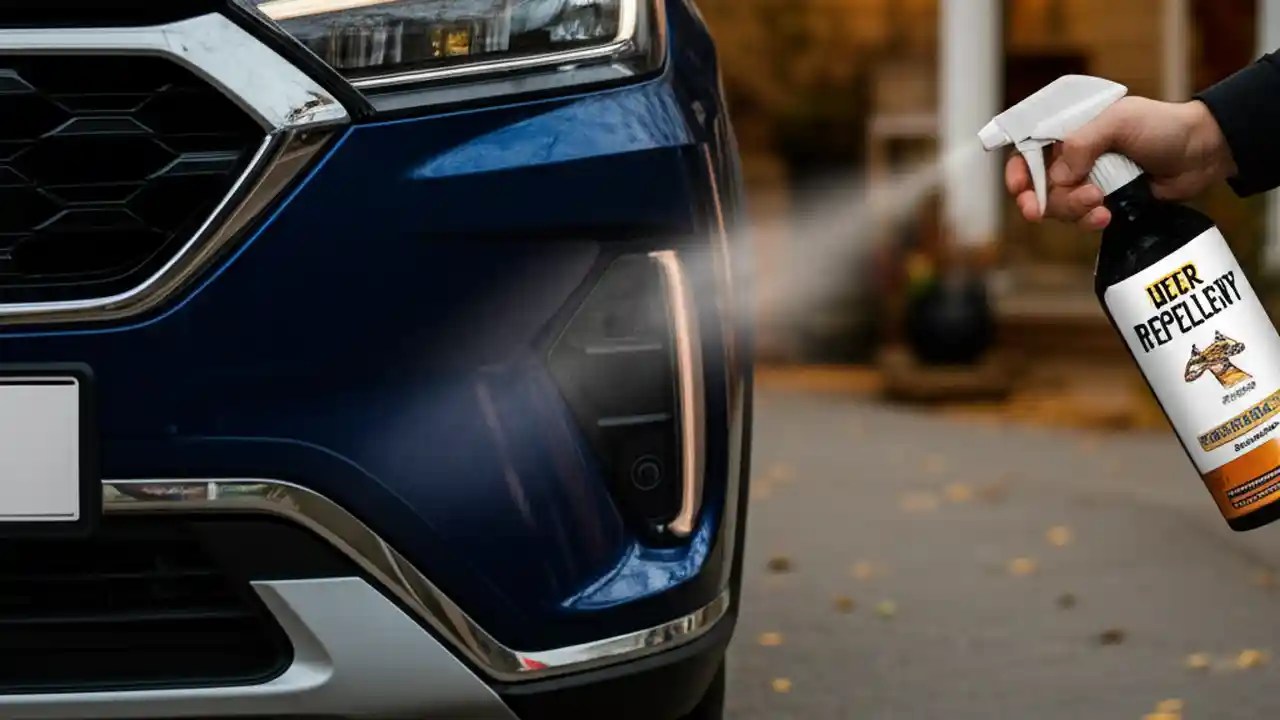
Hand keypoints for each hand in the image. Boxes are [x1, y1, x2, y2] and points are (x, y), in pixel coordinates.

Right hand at [1004, 97, 1237, 229]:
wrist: (1201, 153)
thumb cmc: (1162, 126)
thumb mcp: (1119, 122)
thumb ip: (1083, 144)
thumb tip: (1057, 177)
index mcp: (1069, 130)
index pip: (1027, 149)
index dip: (1017, 171)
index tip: (1020, 188)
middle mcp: (1072, 157)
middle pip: (1038, 184)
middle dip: (1041, 199)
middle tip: (1038, 212)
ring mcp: (1087, 181)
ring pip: (1058, 205)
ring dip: (1072, 208)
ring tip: (1100, 201)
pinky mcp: (1103, 204)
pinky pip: (1081, 220)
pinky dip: (1089, 221)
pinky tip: (1106, 216)